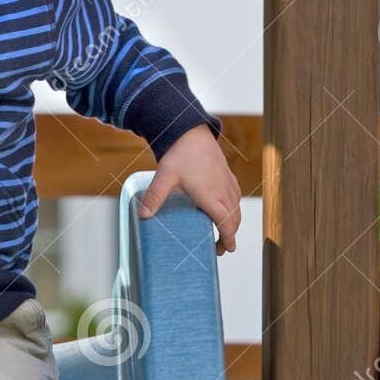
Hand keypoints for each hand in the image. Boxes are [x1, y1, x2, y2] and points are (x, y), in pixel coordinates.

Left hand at [137, 124, 241, 256]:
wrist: (191, 130)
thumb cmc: (179, 154)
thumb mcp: (164, 178)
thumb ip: (154, 198)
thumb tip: (142, 216)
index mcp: (211, 196)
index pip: (226, 223)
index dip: (228, 239)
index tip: (227, 249)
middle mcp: (223, 190)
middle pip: (234, 218)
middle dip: (230, 235)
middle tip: (219, 248)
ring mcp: (227, 182)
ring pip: (236, 207)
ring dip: (233, 221)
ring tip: (223, 232)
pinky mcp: (227, 174)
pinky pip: (235, 196)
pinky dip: (233, 207)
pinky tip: (226, 208)